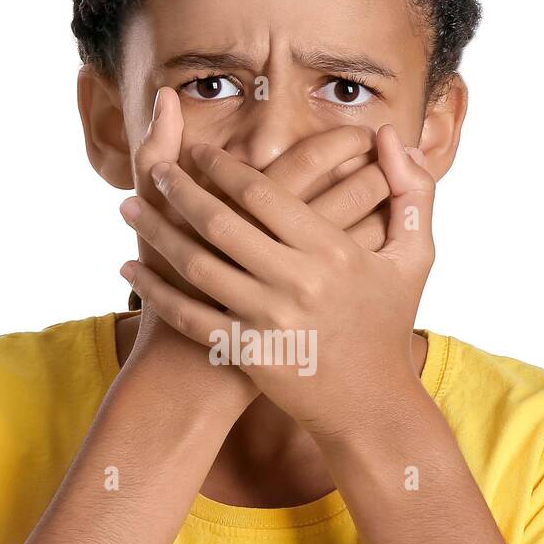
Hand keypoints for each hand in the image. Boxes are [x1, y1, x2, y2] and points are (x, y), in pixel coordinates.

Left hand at [119, 123, 435, 438]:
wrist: (371, 407)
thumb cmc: (389, 325)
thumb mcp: (414, 257)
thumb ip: (412, 192)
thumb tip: (392, 136)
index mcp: (333, 251)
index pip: (262, 193)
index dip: (221, 166)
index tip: (196, 149)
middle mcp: (297, 283)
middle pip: (219, 222)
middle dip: (178, 189)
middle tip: (154, 171)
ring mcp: (268, 321)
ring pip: (196, 264)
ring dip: (155, 232)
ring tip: (129, 208)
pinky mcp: (247, 354)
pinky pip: (188, 316)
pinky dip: (153, 291)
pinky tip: (129, 269)